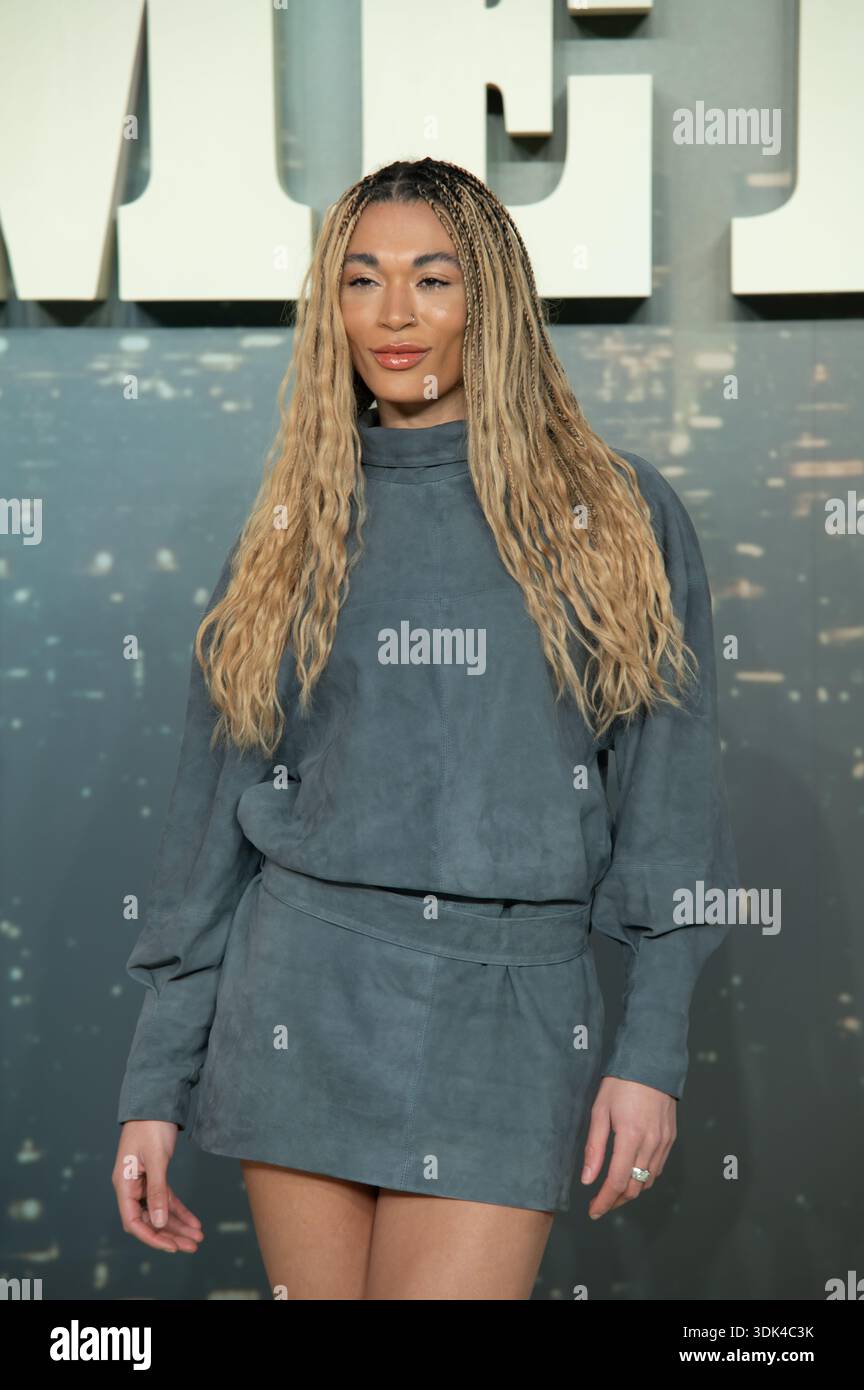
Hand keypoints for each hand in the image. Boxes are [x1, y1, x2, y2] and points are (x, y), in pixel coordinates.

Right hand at [113, 1120, 204, 1252]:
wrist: (155, 1100)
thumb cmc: (151, 1127)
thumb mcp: (157, 1159)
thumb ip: (157, 1191)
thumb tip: (157, 1222)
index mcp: (124, 1184)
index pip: (133, 1221)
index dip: (152, 1237)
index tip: (172, 1247)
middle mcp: (131, 1187)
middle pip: (149, 1220)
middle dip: (170, 1234)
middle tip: (192, 1246)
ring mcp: (143, 1182)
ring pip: (160, 1211)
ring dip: (178, 1225)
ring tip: (198, 1237)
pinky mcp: (155, 1175)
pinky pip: (166, 1198)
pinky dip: (180, 1210)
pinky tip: (194, 1221)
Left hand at [581, 1076, 676, 1218]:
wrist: (652, 1062)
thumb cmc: (620, 1084)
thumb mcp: (600, 1111)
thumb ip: (595, 1147)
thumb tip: (588, 1179)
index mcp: (630, 1137)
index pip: (618, 1182)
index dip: (604, 1201)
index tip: (592, 1210)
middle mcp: (651, 1144)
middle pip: (635, 1188)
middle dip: (616, 1200)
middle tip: (599, 1203)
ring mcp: (664, 1142)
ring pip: (648, 1181)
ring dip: (630, 1191)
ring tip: (612, 1191)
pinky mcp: (671, 1138)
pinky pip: (657, 1168)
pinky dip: (644, 1178)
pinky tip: (631, 1173)